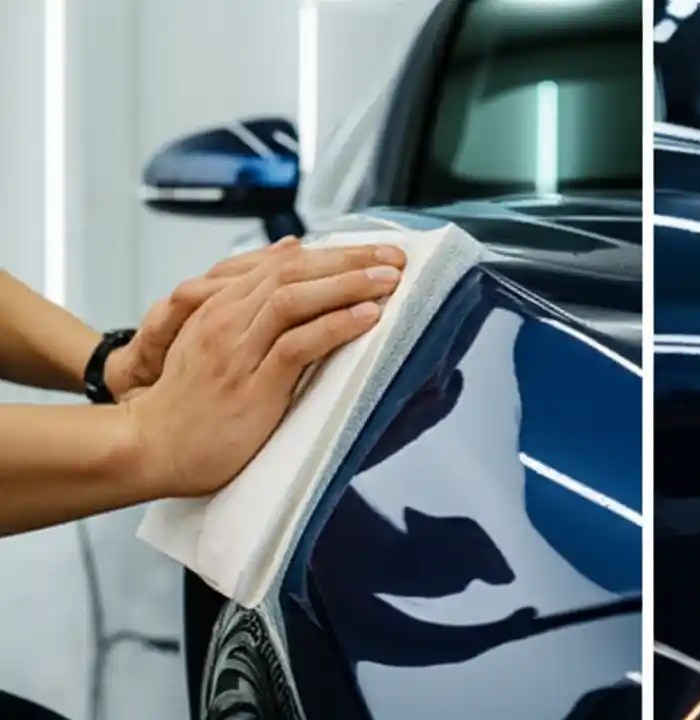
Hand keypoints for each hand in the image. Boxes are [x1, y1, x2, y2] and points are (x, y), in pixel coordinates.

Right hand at [121, 240, 406, 496]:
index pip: (286, 262)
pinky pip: (296, 345)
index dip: (336, 253)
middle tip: (396, 256)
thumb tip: (293, 254)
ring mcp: (238, 350)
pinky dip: (335, 326)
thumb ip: (253, 302)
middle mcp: (228, 318)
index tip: (378, 250)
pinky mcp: (250, 385)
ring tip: (389, 280)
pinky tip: (367, 318)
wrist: (150, 446)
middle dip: (350, 260)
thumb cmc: (191, 401)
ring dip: (348, 285)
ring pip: (295, 298)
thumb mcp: (218, 340)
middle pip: (295, 271)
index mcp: (223, 305)